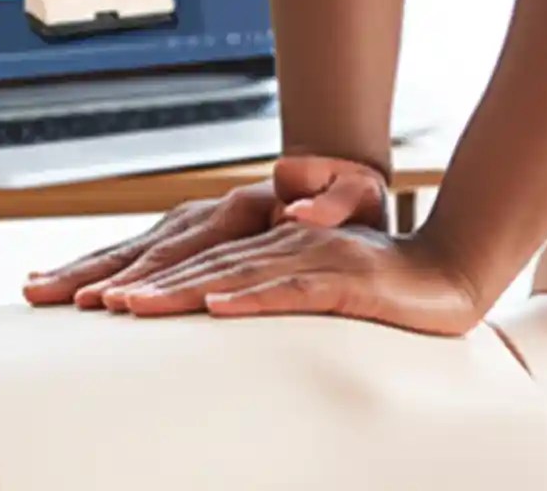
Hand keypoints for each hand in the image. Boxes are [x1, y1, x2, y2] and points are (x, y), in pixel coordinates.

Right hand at [22, 156, 386, 309]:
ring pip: (135, 247)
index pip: (191, 242)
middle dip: (100, 271)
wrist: (345, 180)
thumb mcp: (358, 194)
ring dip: (87, 269)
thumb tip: (297, 202)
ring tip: (36, 291)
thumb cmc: (353, 195)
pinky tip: (68, 283)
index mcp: (247, 205)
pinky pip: (140, 252)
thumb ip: (334, 198)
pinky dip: (103, 267)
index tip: (119, 297)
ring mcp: (200, 221)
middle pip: (148, 244)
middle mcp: (213, 210)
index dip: (154, 271)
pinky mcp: (194, 234)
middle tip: (52, 297)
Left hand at [115, 223, 482, 335]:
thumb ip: (278, 280)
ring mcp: (319, 258)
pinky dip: (254, 298)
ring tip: (135, 306)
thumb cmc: (385, 282)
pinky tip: (219, 307)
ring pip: (240, 274)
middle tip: (94, 304)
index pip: (208, 259)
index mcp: (279, 240)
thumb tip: (223, 296)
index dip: (155, 275)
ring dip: (183, 290)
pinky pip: (295, 290)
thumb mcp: (322, 278)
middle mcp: (291, 241)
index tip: (104, 297)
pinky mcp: (349, 281)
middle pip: (210, 264)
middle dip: (149, 284)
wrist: (451, 274)